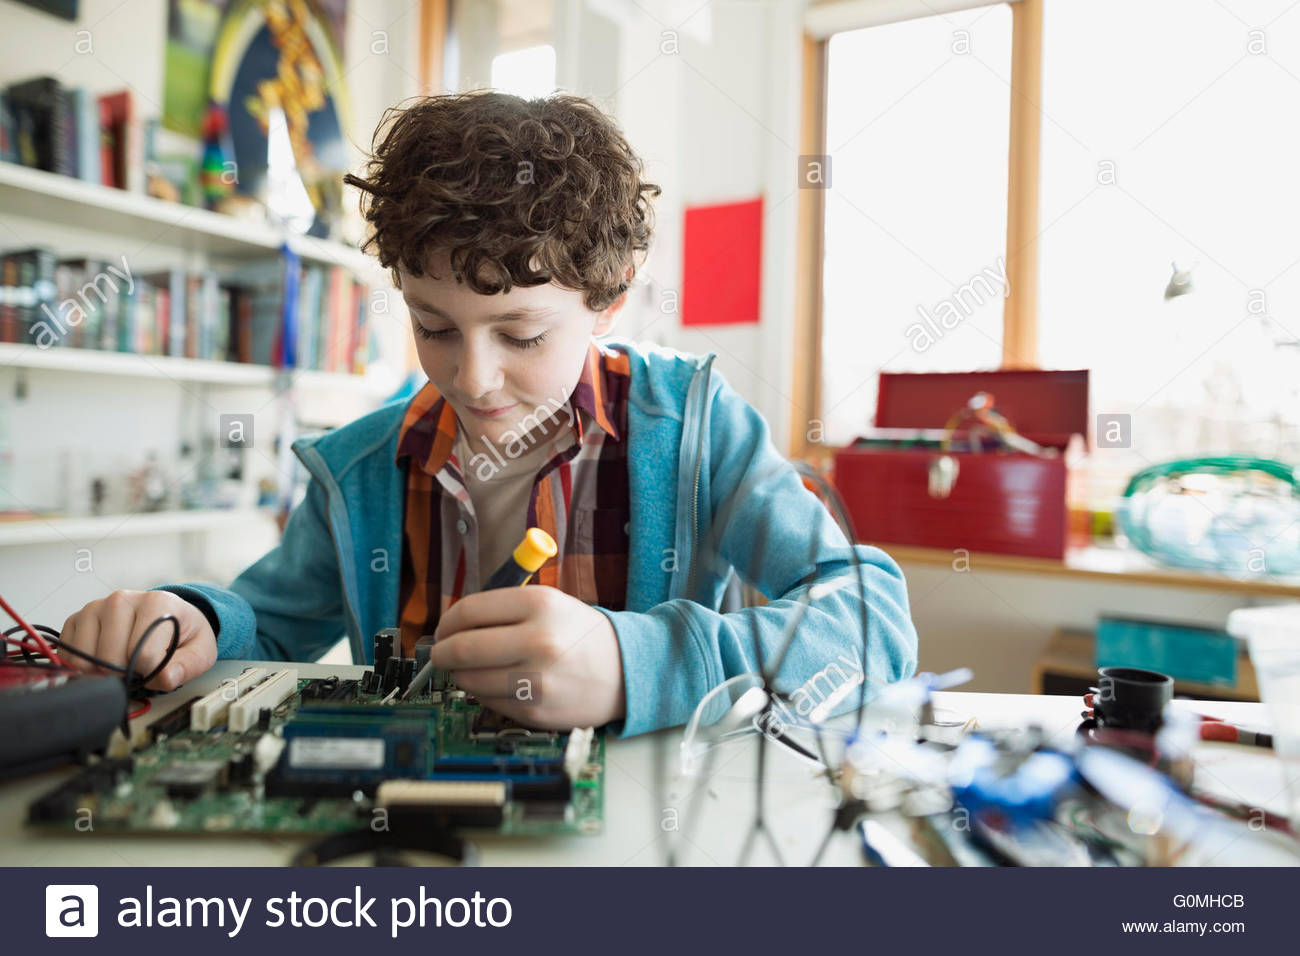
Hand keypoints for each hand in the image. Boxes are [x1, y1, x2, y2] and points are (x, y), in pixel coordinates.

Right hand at [60, 590, 217, 691]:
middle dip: (126, 672)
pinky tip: (103, 658)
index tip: (159, 665)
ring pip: (87, 658)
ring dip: (103, 671)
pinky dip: (83, 666)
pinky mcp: (77, 618)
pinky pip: (69, 653)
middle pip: (111, 658)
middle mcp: (122, 599)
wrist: (169, 615)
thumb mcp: (200, 650)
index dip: (151, 672)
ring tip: (122, 660)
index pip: (144, 655)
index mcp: (157, 603)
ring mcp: (96, 607)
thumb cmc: (182, 633)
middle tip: (140, 664)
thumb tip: (166, 678)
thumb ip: (188, 666)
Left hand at [429, 585, 624, 728]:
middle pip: (460, 648)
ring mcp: (536, 680)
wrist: (626, 671)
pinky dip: (485, 694)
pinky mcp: (535, 712)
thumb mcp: (550, 604)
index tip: (444, 630)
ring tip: (474, 669)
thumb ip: (502, 610)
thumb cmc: (580, 636)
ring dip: (461, 676)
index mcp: (539, 604)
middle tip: (441, 654)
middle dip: (441, 653)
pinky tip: (501, 684)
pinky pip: (488, 702)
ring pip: (468, 680)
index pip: (468, 611)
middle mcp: (538, 640)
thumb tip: (451, 627)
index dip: (446, 622)